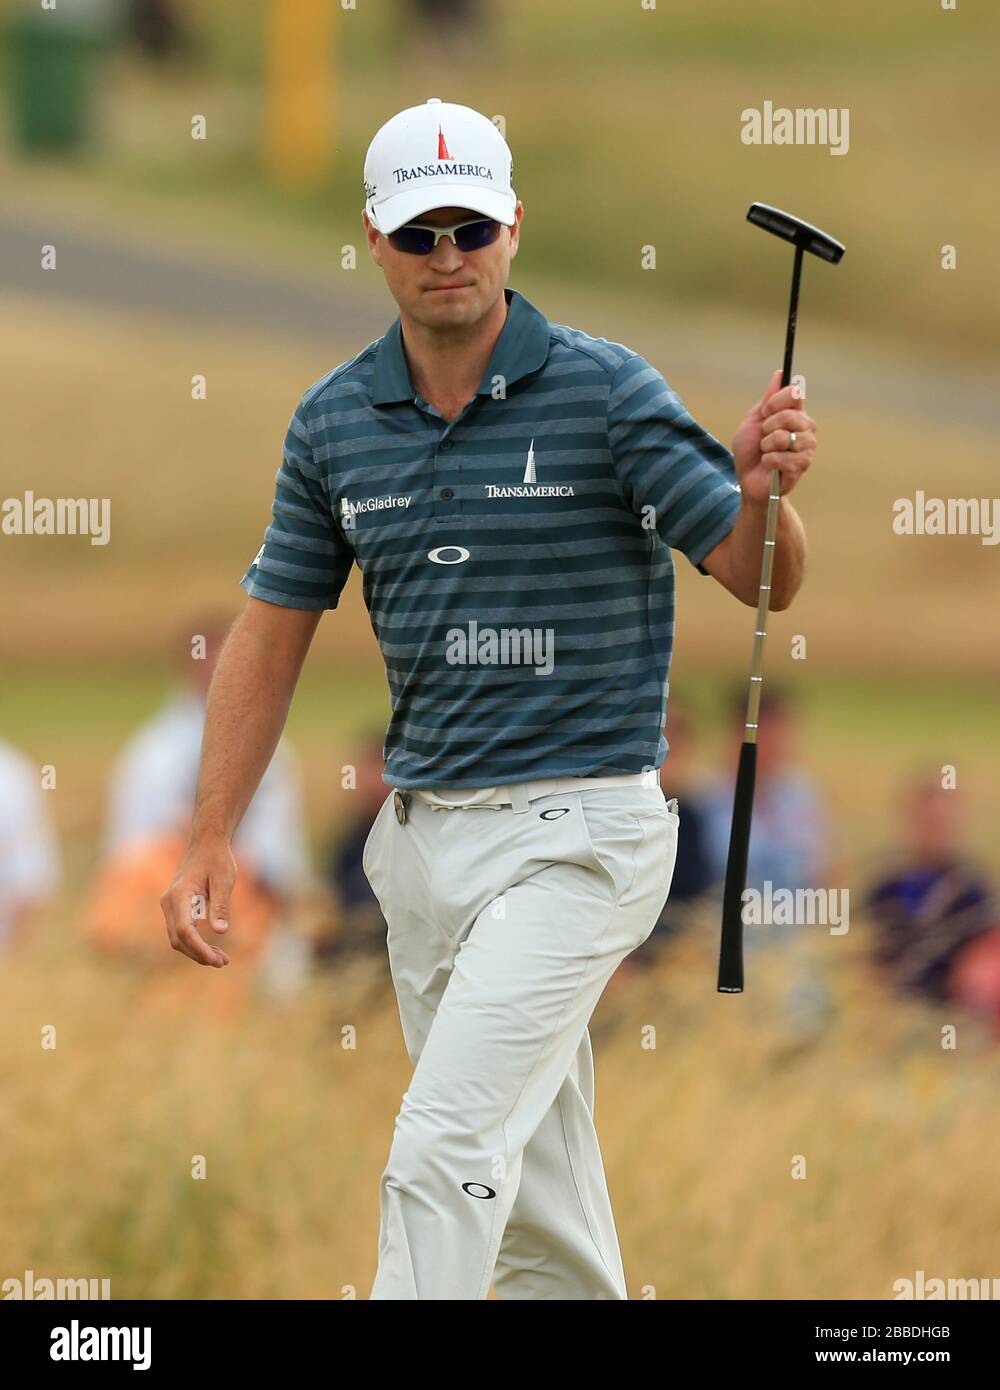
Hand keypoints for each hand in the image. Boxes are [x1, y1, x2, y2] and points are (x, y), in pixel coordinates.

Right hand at [160, 836, 236, 966]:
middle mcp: (169, 902)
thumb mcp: (224, 880)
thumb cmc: (217, 860)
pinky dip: (195, 943)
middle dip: (199, 954)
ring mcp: (169, 906)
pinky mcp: (175, 908)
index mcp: (180, 895)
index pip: (184, 930)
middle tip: (222, 962)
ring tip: (221, 959)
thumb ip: (221, 905)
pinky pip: (181, 931)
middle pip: (178, 939)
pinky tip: (213, 949)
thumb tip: (220, 931)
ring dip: (197, 951)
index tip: (216, 959)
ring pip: (177, 938)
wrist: (206, 844)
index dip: (198, 948)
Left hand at [731, 368, 817, 503]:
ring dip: (768, 446)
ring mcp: (806, 446)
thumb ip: (768, 399)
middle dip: (768, 428)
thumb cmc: (750, 451)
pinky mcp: (803, 465)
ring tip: (766, 453)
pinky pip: (786, 458)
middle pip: (790, 415)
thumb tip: (780, 373)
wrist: (748, 480)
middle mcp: (805, 427)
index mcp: (794, 413)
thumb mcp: (753, 420)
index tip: (765, 412)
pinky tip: (769, 465)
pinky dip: (770, 461)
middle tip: (763, 439)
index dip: (776, 401)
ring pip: (786, 437)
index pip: (795, 393)